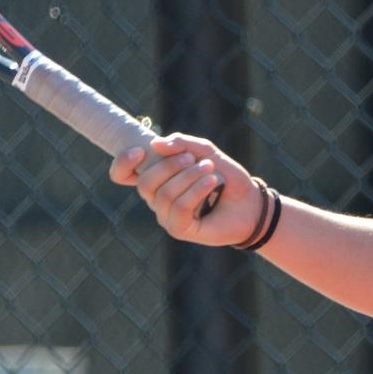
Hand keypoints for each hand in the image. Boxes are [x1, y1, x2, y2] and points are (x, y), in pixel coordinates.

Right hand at [110, 134, 262, 246]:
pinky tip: (212, 183)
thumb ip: (183, 143)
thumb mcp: (207, 152)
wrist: (251, 202)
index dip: (122, 163)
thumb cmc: (227, 178)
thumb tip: (155, 144)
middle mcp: (156, 198)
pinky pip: (178, 209)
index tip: (140, 150)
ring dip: (189, 177)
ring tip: (210, 170)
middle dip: (169, 166)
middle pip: (145, 182)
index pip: (121, 175)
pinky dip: (196, 191)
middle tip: (195, 159)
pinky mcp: (179, 229)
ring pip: (164, 194)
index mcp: (157, 178)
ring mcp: (166, 216)